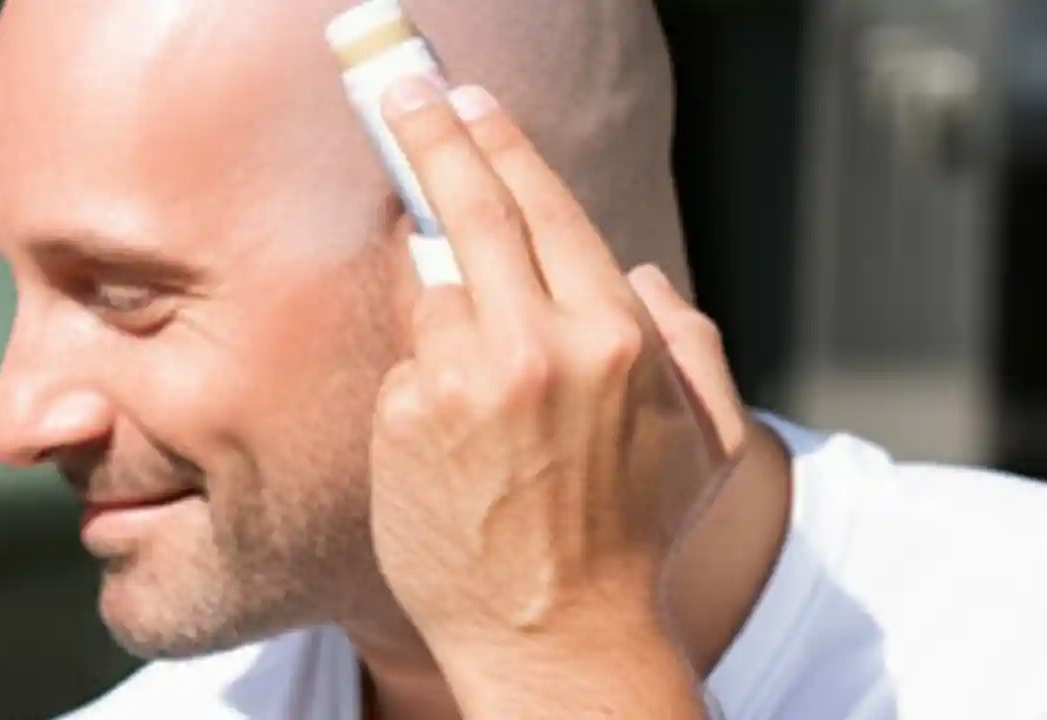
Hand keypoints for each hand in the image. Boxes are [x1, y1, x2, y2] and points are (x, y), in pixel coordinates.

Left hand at [369, 80, 737, 714]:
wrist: (558, 636)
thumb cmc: (635, 538)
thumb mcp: (704, 439)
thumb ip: (690, 342)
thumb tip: (642, 274)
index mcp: (616, 338)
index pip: (547, 210)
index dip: (503, 147)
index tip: (469, 102)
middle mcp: (536, 347)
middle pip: (471, 212)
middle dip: (435, 140)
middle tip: (406, 97)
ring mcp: (463, 382)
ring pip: (436, 296)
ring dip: (448, 309)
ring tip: (480, 377)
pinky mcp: (407, 421)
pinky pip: (410, 366)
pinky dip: (428, 379)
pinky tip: (454, 434)